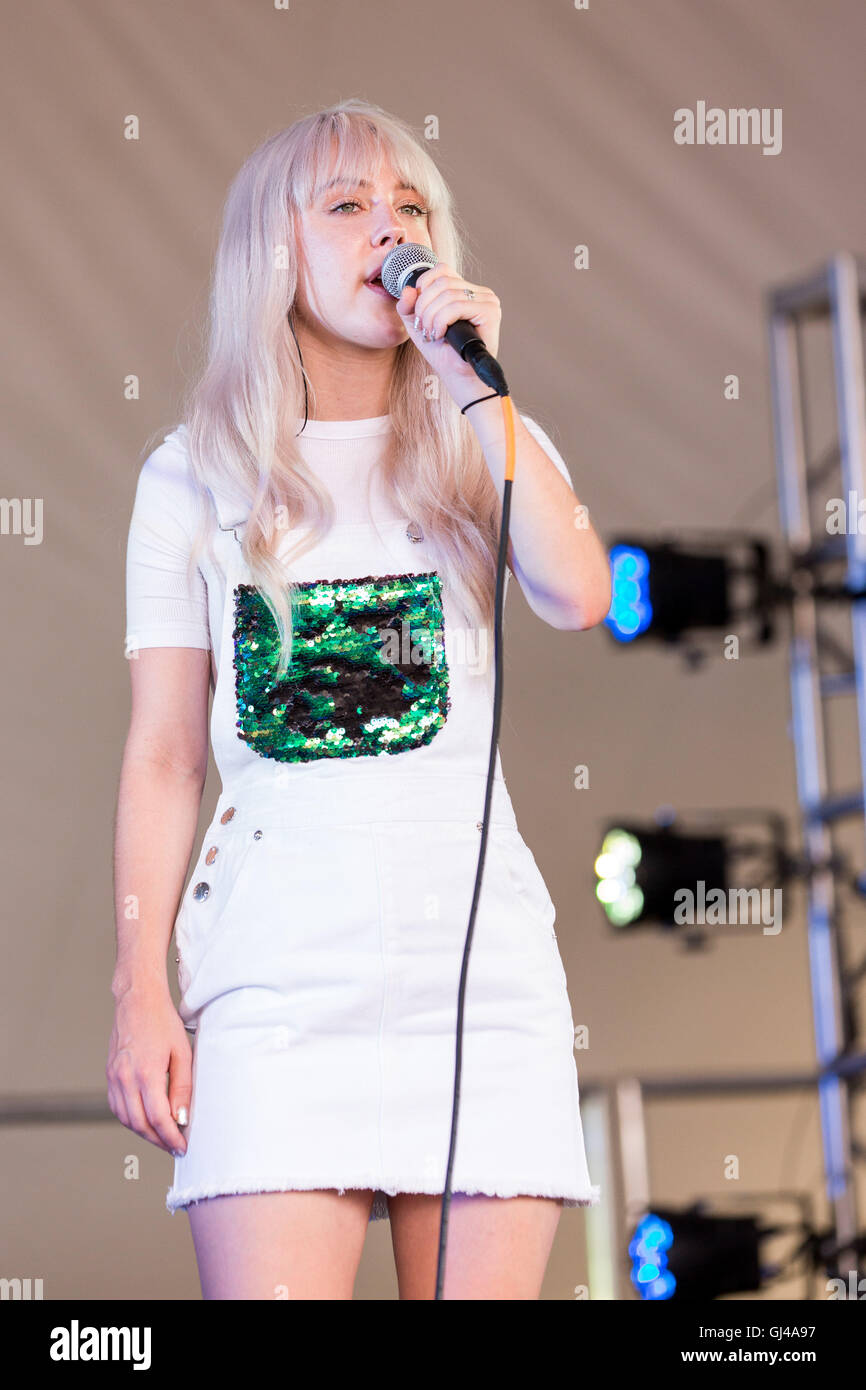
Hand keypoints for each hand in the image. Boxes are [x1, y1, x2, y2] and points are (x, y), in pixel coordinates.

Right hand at [106, 983, 191, 1156]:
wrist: (137, 1000)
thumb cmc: (164, 1023)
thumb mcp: (182, 1053)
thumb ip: (182, 1088)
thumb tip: (181, 1118)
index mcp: (146, 1072)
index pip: (158, 1118)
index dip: (171, 1137)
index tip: (182, 1147)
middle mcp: (125, 1078)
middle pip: (140, 1124)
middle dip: (158, 1141)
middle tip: (174, 1147)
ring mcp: (114, 1077)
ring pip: (126, 1119)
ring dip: (143, 1133)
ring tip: (162, 1137)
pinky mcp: (110, 1074)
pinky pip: (117, 1107)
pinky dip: (130, 1120)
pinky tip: (145, 1121)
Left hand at [394, 262, 501, 405]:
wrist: (461, 379)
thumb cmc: (444, 355)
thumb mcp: (419, 326)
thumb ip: (408, 307)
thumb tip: (408, 289)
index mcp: (466, 291)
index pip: (441, 269)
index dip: (424, 286)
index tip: (418, 311)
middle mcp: (480, 292)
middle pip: (442, 281)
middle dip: (424, 305)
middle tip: (423, 328)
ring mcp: (487, 300)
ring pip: (447, 293)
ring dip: (431, 316)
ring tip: (431, 334)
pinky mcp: (490, 311)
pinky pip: (456, 306)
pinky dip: (442, 321)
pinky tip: (440, 335)